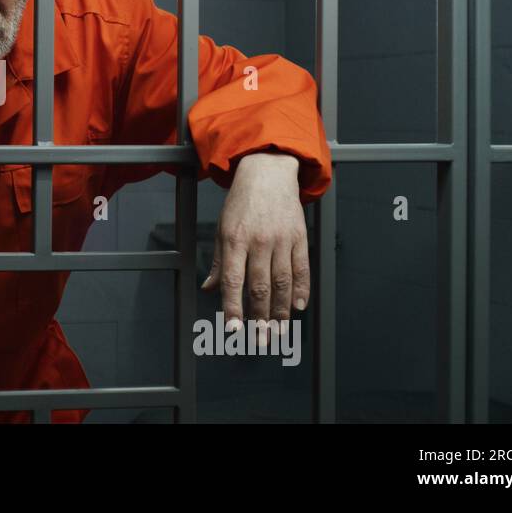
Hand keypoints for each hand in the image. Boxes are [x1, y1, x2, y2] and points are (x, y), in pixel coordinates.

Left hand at [201, 151, 308, 344]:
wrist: (268, 172)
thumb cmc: (241, 203)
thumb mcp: (222, 229)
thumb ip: (218, 262)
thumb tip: (209, 289)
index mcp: (235, 239)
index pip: (233, 280)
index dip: (233, 306)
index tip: (234, 328)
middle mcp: (259, 241)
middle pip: (260, 286)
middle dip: (260, 318)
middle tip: (259, 340)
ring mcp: (281, 239)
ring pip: (282, 282)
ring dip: (281, 311)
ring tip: (278, 332)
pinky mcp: (299, 237)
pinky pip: (302, 269)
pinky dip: (301, 290)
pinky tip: (298, 307)